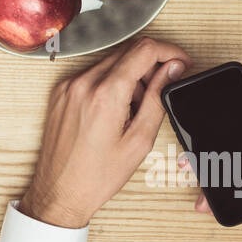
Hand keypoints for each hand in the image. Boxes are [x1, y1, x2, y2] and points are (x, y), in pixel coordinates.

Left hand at [20, 37, 190, 228]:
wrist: (59, 192)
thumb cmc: (97, 176)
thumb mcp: (139, 141)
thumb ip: (158, 99)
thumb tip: (172, 70)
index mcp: (104, 94)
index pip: (144, 50)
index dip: (170, 51)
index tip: (181, 62)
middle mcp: (83, 83)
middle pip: (128, 51)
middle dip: (153, 64)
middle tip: (163, 88)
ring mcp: (69, 85)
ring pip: (112, 60)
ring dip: (132, 74)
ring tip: (137, 107)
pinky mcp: (61, 91)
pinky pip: (94, 73)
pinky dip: (112, 81)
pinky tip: (117, 108)